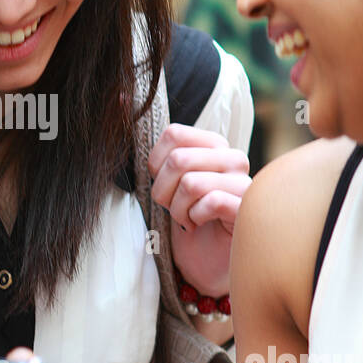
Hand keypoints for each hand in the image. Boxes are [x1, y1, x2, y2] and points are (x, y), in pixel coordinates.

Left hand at [148, 123, 251, 295]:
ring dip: (178, 209)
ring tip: (187, 218)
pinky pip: (211, 202)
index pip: (173, 134)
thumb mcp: (162, 181)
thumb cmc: (184, 220)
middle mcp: (233, 157)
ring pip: (191, 183)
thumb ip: (145, 145)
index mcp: (213, 144)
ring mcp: (244, 182)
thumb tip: (115, 98)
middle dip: (164, 192)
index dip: (156, 164)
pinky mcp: (247, 208)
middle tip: (172, 207)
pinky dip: (196, 218)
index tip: (162, 184)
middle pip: (179, 160)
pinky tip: (201, 224)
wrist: (204, 263)